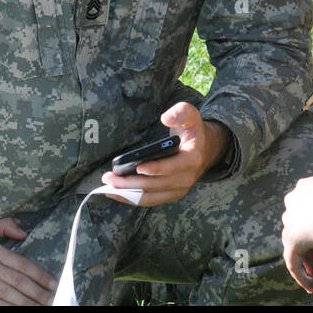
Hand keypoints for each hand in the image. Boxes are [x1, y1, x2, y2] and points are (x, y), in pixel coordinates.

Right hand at [0, 218, 56, 305]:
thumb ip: (4, 226)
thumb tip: (24, 233)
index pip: (22, 265)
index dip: (40, 275)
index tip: (53, 284)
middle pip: (17, 282)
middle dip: (37, 293)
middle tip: (52, 300)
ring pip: (6, 294)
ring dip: (24, 303)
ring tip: (40, 308)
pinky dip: (3, 308)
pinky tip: (16, 311)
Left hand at [100, 102, 230, 206]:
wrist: (205, 148)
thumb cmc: (192, 130)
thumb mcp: (191, 115)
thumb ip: (181, 112)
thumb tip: (166, 118)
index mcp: (192, 159)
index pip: (173, 167)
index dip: (156, 168)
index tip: (138, 166)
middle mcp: (186, 179)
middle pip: (155, 185)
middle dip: (131, 183)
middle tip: (109, 177)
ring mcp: (178, 189)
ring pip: (150, 197)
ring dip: (128, 194)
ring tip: (107, 187)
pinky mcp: (170, 194)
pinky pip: (150, 200)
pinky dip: (132, 199)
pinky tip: (116, 194)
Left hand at [281, 174, 312, 293]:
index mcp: (303, 190)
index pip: (303, 214)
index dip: (312, 231)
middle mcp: (292, 202)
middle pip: (296, 229)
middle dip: (308, 247)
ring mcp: (290, 219)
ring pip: (293, 244)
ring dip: (305, 261)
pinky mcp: (293, 237)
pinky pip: (292, 260)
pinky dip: (300, 274)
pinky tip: (311, 283)